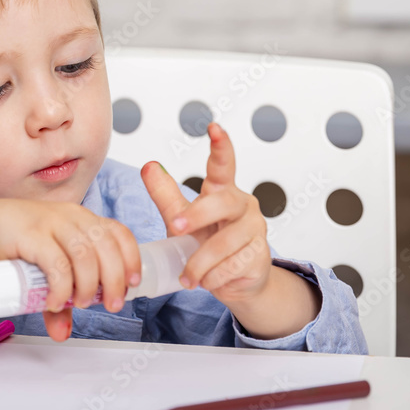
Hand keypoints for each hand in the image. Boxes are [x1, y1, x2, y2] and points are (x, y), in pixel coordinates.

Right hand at [0, 198, 141, 342]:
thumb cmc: (20, 245)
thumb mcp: (47, 269)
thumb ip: (59, 297)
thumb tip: (63, 334)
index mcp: (83, 219)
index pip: (119, 233)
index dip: (131, 259)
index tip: (131, 285)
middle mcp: (72, 217)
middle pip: (107, 247)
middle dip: (115, 280)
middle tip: (111, 305)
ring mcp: (53, 223)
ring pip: (85, 256)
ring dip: (89, 286)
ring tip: (80, 304)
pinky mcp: (33, 235)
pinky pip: (57, 263)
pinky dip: (62, 287)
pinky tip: (55, 301)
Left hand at [140, 122, 271, 306]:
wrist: (232, 281)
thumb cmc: (206, 243)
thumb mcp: (180, 219)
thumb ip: (166, 194)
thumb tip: (149, 166)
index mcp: (222, 192)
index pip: (224, 165)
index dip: (220, 146)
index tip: (214, 128)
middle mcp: (242, 205)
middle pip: (222, 202)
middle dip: (197, 215)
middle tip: (176, 228)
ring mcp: (255, 229)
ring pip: (225, 242)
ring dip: (200, 261)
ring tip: (188, 274)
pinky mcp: (260, 254)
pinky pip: (232, 265)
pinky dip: (213, 277)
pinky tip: (206, 280)